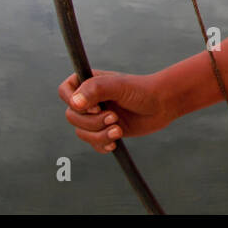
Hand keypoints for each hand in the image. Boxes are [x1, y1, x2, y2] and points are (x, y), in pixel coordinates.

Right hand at [58, 69, 175, 153]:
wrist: (163, 104)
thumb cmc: (142, 90)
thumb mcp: (119, 86)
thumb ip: (96, 90)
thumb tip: (74, 103)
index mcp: (89, 83)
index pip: (64, 91)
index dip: (74, 102)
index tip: (96, 106)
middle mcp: (90, 100)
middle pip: (71, 117)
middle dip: (92, 122)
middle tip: (114, 118)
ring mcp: (97, 116)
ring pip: (81, 132)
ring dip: (98, 135)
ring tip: (118, 130)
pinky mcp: (105, 130)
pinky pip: (93, 143)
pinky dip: (102, 144)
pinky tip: (115, 142)